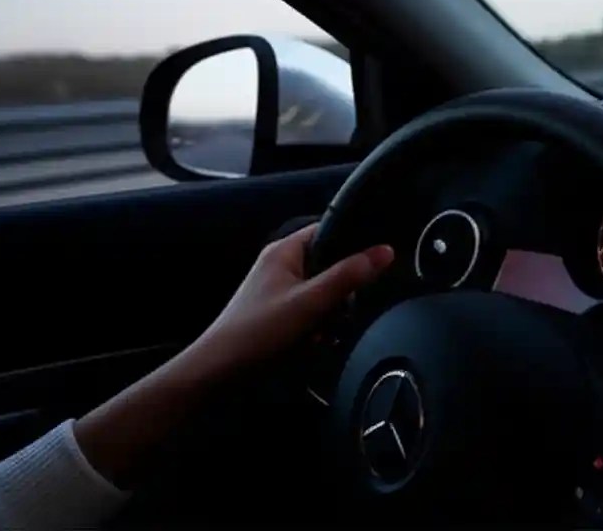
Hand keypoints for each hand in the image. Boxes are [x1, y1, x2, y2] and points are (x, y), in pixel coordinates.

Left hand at [76, 224, 392, 487]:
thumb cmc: (257, 332)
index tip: (376, 259)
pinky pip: (311, 314)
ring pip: (323, 293)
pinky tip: (314, 343)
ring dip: (330, 313)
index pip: (329, 229)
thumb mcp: (310, 302)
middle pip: (331, 265)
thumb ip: (349, 275)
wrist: (216, 374)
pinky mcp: (278, 316)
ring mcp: (279, 292)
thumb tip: (385, 251)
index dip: (354, 240)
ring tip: (323, 331)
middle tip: (340, 308)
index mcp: (284, 251)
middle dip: (342, 290)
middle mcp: (281, 266)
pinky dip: (317, 328)